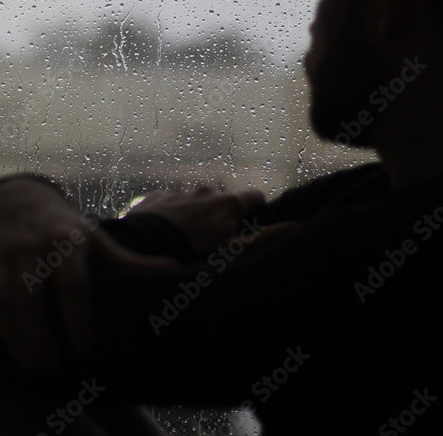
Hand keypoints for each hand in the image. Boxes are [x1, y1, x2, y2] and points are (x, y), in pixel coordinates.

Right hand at [0, 178, 174, 370]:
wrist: (16, 199)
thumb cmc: (64, 229)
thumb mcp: (96, 240)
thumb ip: (129, 261)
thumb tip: (174, 270)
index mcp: (65, 241)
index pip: (72, 285)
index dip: (78, 319)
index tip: (85, 349)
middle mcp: (29, 246)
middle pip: (31, 299)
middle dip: (42, 337)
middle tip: (54, 364)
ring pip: (0, 302)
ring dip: (13, 338)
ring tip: (30, 363)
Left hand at [128, 185, 267, 256]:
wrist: (146, 246)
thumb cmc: (195, 252)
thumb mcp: (234, 251)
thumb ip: (264, 238)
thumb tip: (296, 226)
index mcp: (228, 203)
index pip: (254, 196)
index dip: (257, 208)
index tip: (252, 220)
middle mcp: (206, 191)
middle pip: (222, 200)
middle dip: (221, 215)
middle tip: (213, 239)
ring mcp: (180, 192)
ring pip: (194, 201)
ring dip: (194, 214)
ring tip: (185, 238)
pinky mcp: (157, 196)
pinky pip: (170, 202)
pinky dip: (171, 214)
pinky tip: (165, 232)